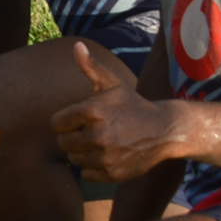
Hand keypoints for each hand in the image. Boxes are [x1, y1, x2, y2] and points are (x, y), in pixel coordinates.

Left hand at [50, 41, 180, 178]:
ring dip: (82, 153)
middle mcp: (97, 134)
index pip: (56, 124)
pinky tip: (107, 156)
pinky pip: (87, 174)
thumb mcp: (113, 84)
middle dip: (72, 137)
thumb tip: (76, 46)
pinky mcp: (113, 173)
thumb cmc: (133, 105)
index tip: (78, 120)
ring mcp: (105, 156)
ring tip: (100, 143)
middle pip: (62, 143)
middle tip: (90, 132)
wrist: (164, 129)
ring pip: (74, 159)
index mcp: (92, 110)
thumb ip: (90, 67)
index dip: (65, 122)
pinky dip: (93, 168)